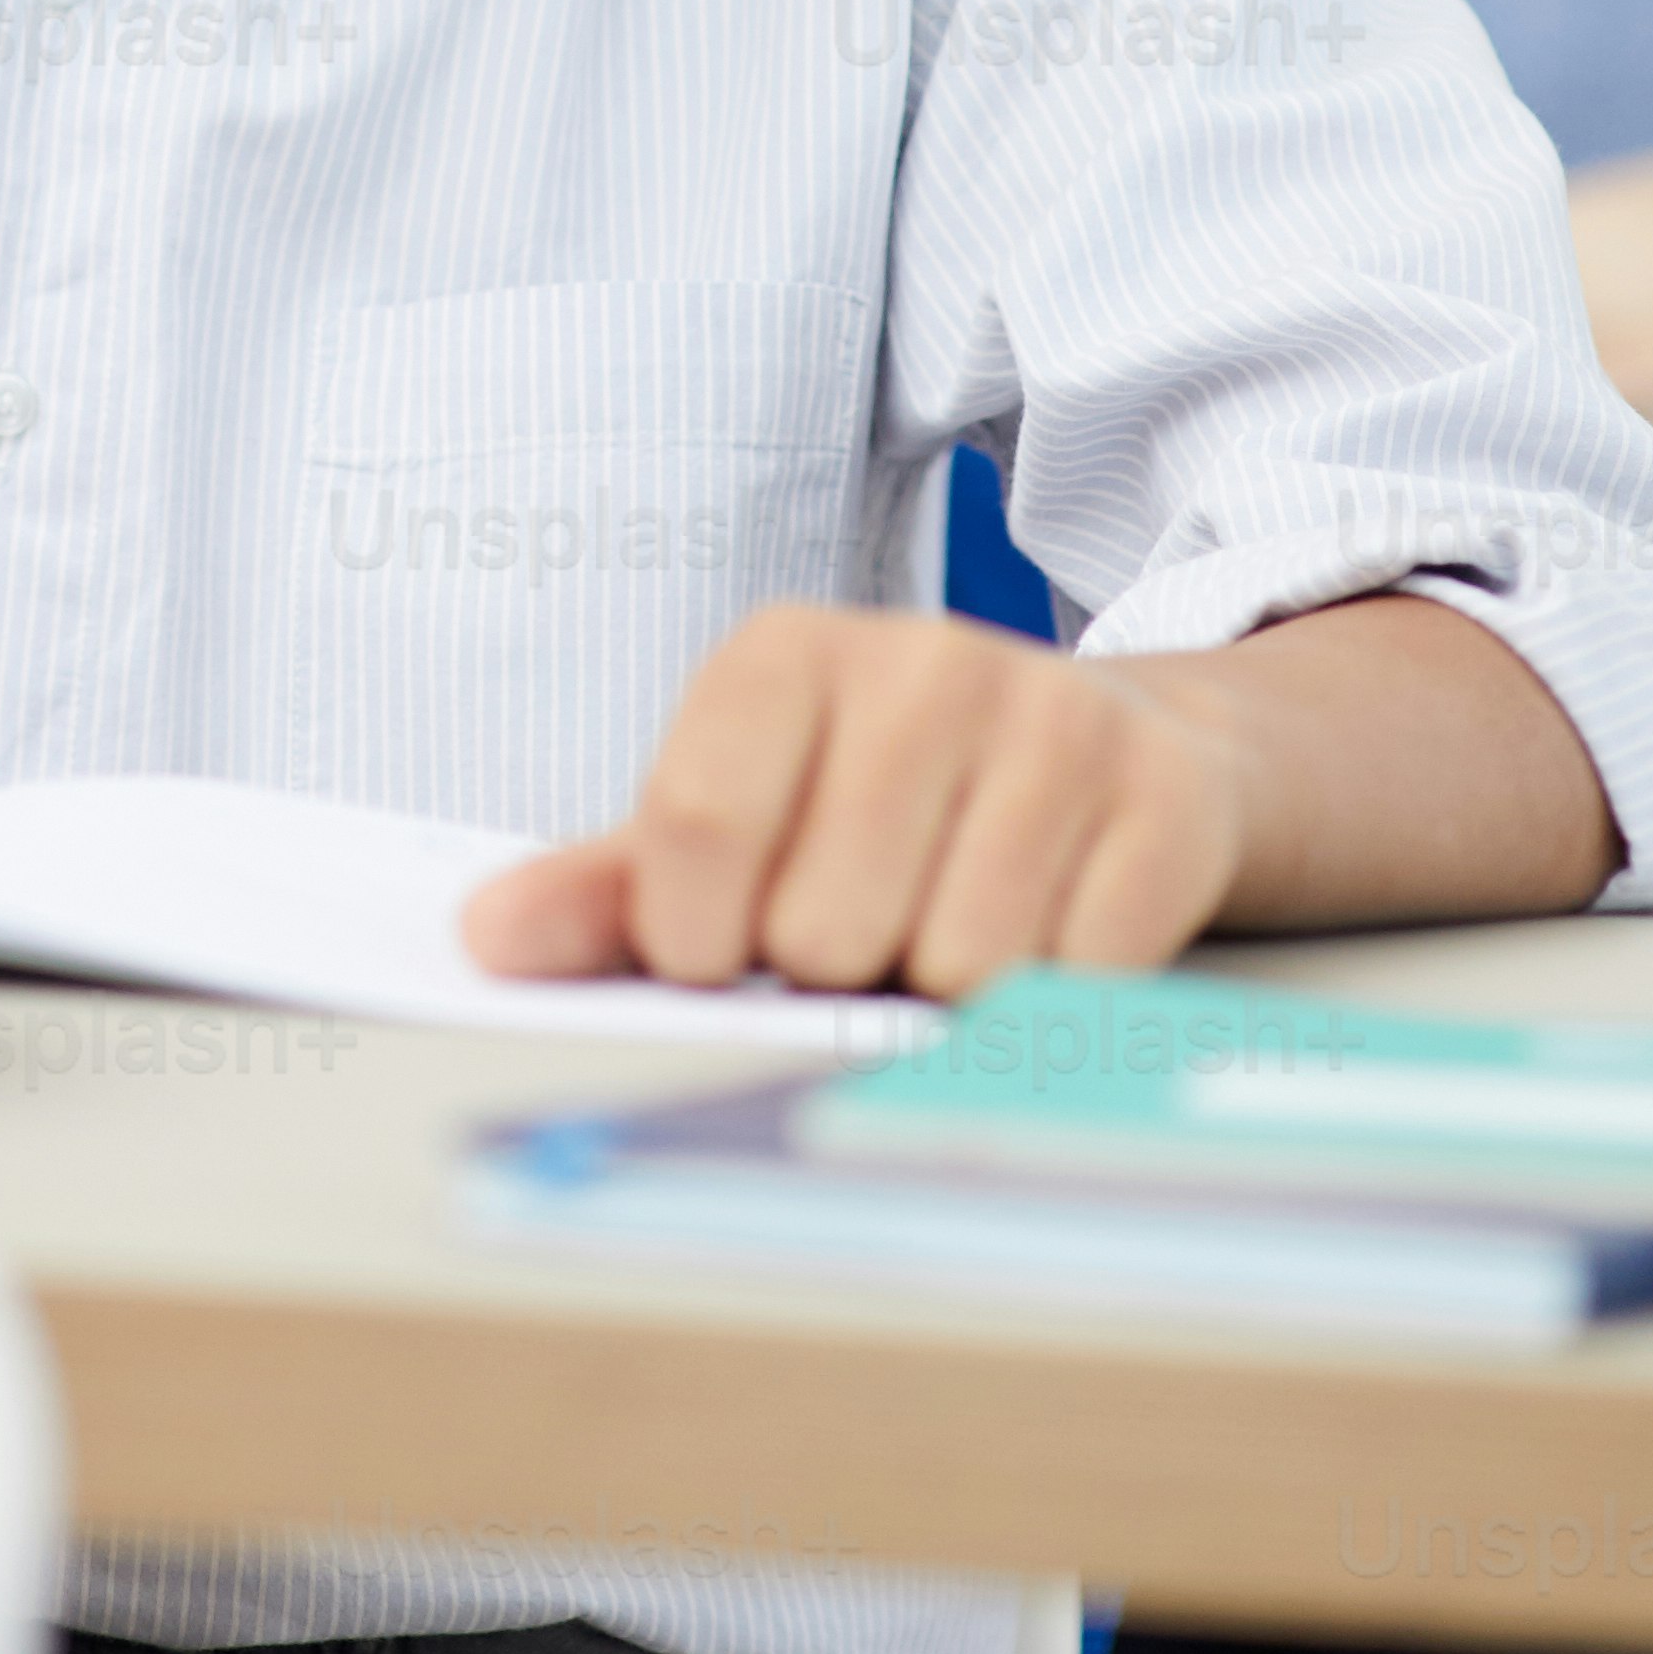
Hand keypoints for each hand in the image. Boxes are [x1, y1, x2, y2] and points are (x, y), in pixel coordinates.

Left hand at [461, 603, 1252, 1004]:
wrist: (1115, 757)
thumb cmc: (885, 810)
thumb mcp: (739, 828)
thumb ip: (610, 893)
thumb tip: (483, 938)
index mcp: (787, 653)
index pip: (693, 828)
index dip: (695, 939)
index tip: (719, 951)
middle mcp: (924, 660)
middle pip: (824, 925)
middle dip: (839, 971)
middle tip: (871, 925)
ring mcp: (1057, 720)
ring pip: (956, 967)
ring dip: (947, 994)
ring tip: (958, 922)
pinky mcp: (1169, 799)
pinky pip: (1078, 980)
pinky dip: (1054, 1000)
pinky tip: (1051, 927)